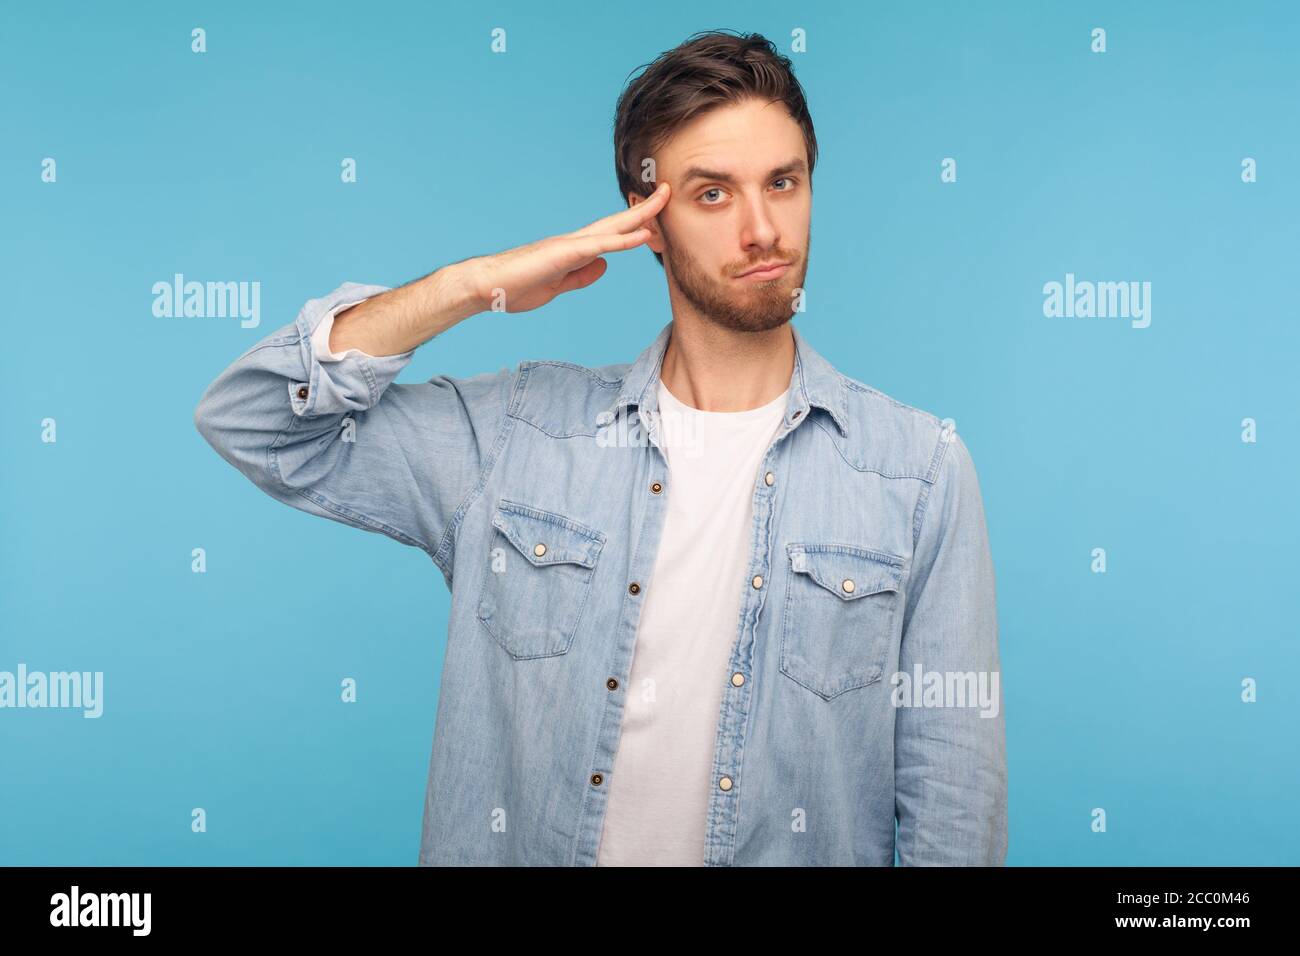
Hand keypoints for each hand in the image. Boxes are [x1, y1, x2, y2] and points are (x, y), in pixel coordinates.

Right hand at [470, 182, 669, 312]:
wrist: (487, 286)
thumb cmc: (516, 286)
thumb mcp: (558, 285)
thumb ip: (580, 275)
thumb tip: (603, 265)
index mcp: (574, 251)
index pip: (611, 234)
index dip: (635, 223)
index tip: (656, 214)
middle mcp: (575, 242)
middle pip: (617, 222)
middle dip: (644, 208)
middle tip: (668, 191)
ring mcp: (569, 245)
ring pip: (611, 227)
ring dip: (639, 214)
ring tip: (663, 200)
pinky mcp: (563, 254)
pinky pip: (599, 246)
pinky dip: (623, 240)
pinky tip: (642, 234)